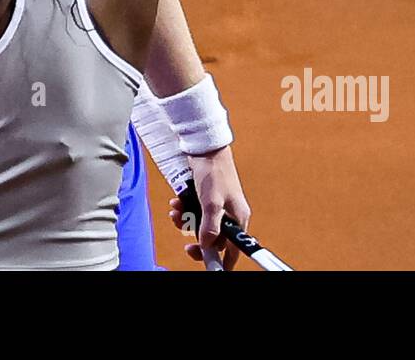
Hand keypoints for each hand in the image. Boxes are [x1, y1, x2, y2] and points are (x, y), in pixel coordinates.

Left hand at [166, 145, 250, 269]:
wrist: (205, 147)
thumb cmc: (214, 172)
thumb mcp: (211, 203)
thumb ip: (209, 227)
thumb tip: (206, 245)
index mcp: (237, 218)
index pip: (233, 249)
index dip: (221, 260)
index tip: (210, 267)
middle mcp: (229, 214)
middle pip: (213, 239)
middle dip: (197, 238)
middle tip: (187, 244)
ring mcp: (217, 206)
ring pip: (200, 225)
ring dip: (186, 221)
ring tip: (176, 212)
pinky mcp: (205, 198)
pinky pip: (193, 212)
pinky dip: (184, 210)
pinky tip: (177, 202)